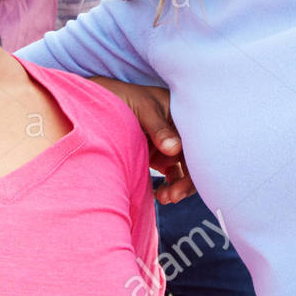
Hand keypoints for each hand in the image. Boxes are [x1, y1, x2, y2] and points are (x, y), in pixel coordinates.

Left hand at [88, 78, 194, 203]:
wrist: (95, 103)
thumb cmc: (122, 97)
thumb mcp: (142, 107)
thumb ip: (158, 127)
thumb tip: (175, 148)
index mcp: (184, 114)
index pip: (200, 141)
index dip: (198, 162)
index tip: (183, 180)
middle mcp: (181, 130)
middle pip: (196, 160)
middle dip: (188, 181)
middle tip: (173, 196)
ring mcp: (170, 144)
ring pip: (185, 171)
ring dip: (178, 186)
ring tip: (164, 198)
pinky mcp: (160, 156)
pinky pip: (172, 175)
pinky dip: (170, 187)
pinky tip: (161, 195)